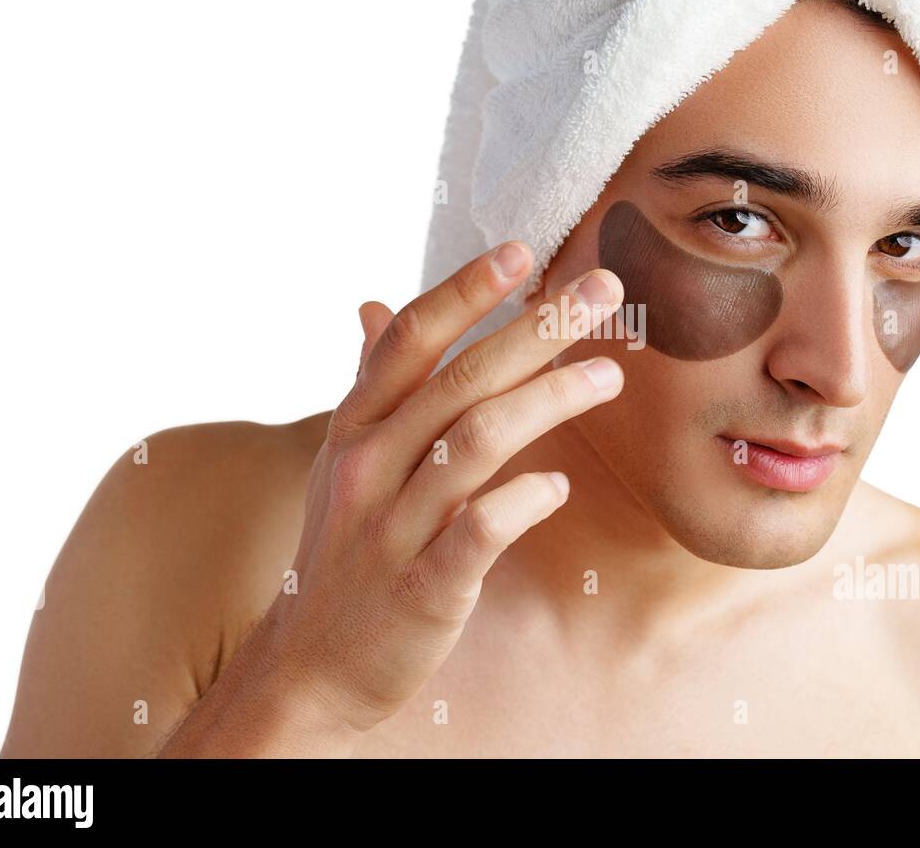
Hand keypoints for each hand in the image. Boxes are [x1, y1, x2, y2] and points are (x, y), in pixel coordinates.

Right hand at [261, 241, 623, 734]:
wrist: (311, 666)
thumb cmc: (347, 551)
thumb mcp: (345, 460)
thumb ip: (369, 383)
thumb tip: (373, 305)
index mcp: (355, 428)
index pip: (409, 340)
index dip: (465, 291)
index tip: (524, 251)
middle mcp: (369, 466)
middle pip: (458, 379)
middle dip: (535, 328)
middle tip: (603, 290)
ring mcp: (393, 527)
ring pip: (473, 442)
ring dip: (547, 400)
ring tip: (608, 376)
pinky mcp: (423, 586)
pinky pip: (479, 531)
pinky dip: (523, 500)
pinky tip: (559, 483)